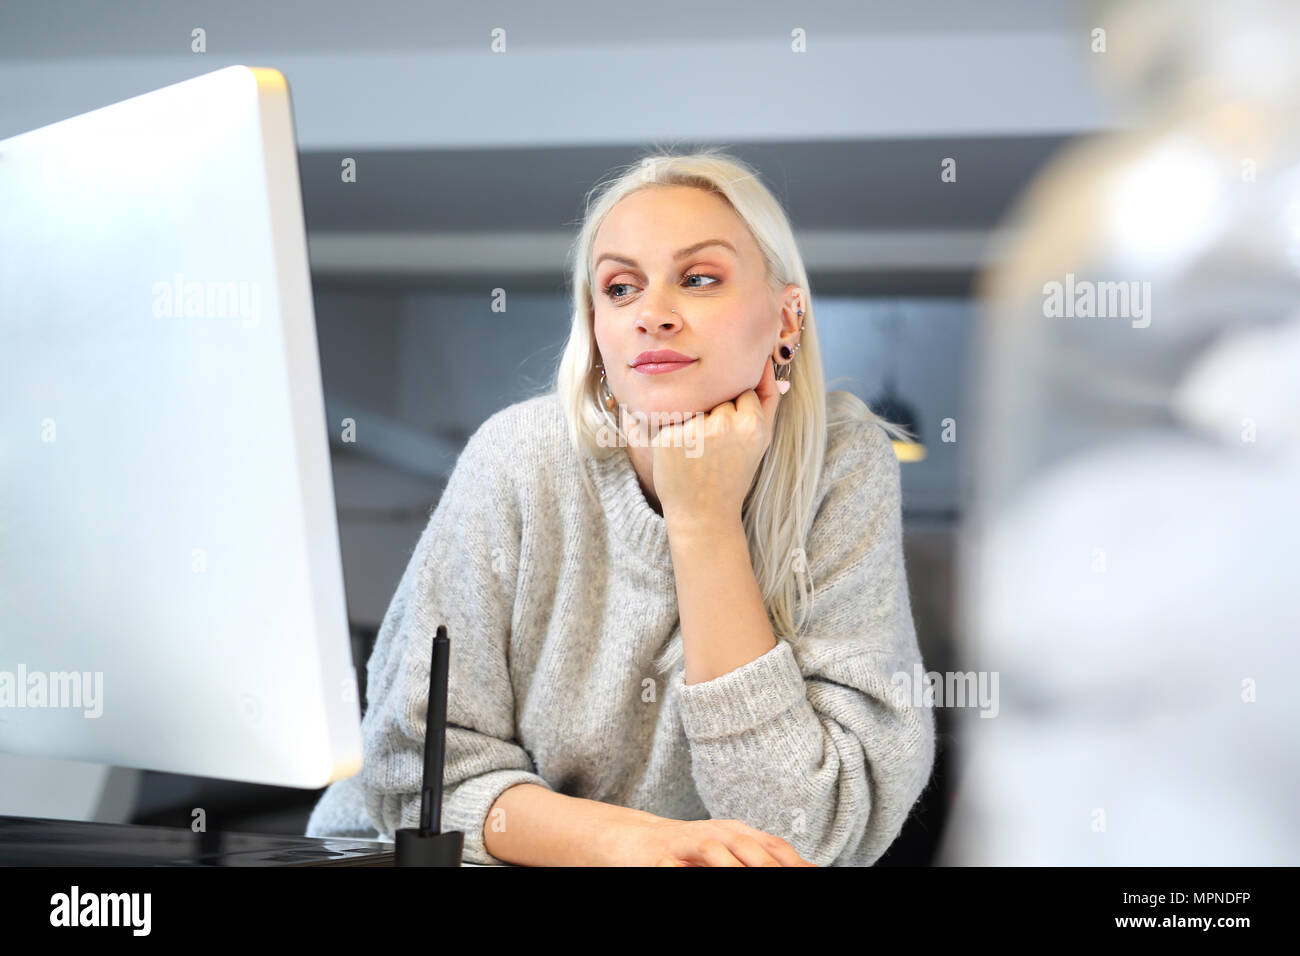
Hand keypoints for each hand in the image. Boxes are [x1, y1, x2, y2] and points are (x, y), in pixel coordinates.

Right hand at [614, 815, 817, 866]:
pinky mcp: (661, 856)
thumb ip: (762, 856)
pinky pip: (677, 866)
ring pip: (715, 853)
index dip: (793, 862)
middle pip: (749, 848)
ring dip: (732, 868)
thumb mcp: (727, 850)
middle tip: (786, 882)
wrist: (634, 838)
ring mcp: (688, 842)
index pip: (772, 845)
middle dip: (769, 867)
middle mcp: (715, 833)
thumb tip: (808, 867)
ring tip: (748, 879)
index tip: (811, 874)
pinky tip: (694, 876)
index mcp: (736, 832)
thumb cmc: (688, 851)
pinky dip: (688, 872)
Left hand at [650, 357, 783, 527]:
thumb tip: (766, 359)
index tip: (734, 438)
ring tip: (698, 451)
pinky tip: (680, 452)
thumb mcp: (761, 439)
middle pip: (718, 395)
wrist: (703, 512)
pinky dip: (673, 428)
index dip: (736, 411)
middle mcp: (724, 424)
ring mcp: (694, 430)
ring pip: (695, 402)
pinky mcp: (668, 436)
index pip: (742, 391)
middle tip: (715, 449)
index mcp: (752, 424)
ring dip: (694, 419)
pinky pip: (671, 414)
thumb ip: (768, 398)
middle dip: (715, 415)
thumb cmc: (733, 473)